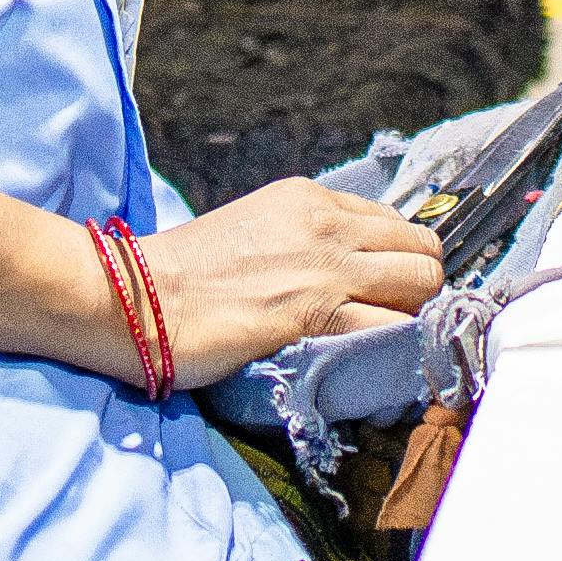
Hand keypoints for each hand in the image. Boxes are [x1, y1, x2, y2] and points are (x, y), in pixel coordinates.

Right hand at [117, 178, 444, 384]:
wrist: (139, 298)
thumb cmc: (185, 274)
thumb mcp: (256, 229)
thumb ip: (304, 240)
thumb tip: (342, 269)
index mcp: (310, 199)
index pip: (396, 223)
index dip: (401, 260)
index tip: (391, 288)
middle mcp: (327, 225)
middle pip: (422, 252)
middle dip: (420, 288)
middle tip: (396, 317)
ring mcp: (326, 269)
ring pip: (422, 285)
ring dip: (415, 317)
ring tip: (387, 341)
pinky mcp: (317, 316)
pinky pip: (393, 328)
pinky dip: (398, 346)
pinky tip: (382, 361)